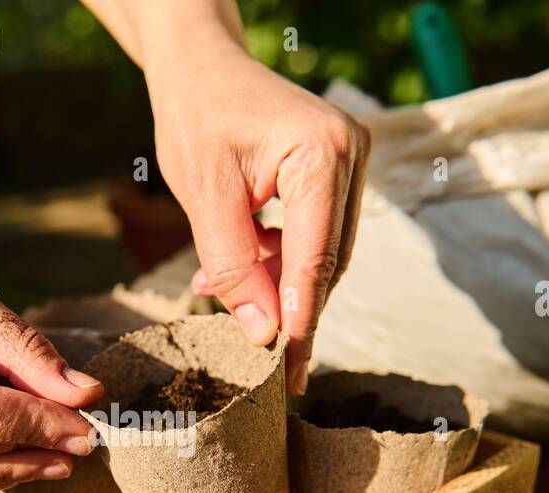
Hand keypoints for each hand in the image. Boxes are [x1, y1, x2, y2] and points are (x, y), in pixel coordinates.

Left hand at [147, 46, 368, 394]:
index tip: (290, 368)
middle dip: (290, 308)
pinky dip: (281, 259)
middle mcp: (351, 152)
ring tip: (225, 293)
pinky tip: (241, 266)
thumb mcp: (203, 197)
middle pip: (328, 261)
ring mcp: (352, 159)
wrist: (202, 68)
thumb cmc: (196, 118)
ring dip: (280, 284)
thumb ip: (234, 268)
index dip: (301, 317)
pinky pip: (318, 234)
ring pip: (324, 254)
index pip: (315, 257)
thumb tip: (265, 335)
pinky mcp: (341, 170)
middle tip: (269, 360)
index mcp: (320, 151)